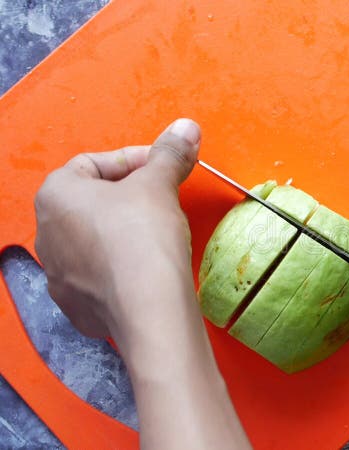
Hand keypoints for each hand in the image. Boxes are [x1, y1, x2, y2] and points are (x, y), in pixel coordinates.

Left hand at [35, 119, 199, 341]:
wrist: (148, 307)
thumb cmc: (143, 234)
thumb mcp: (159, 184)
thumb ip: (170, 154)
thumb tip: (186, 127)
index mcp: (55, 194)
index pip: (93, 163)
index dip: (134, 160)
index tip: (165, 169)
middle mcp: (45, 233)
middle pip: (91, 203)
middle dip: (127, 198)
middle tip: (163, 200)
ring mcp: (57, 275)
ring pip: (92, 242)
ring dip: (121, 234)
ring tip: (157, 238)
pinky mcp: (75, 307)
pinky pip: (97, 278)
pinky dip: (119, 270)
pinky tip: (146, 271)